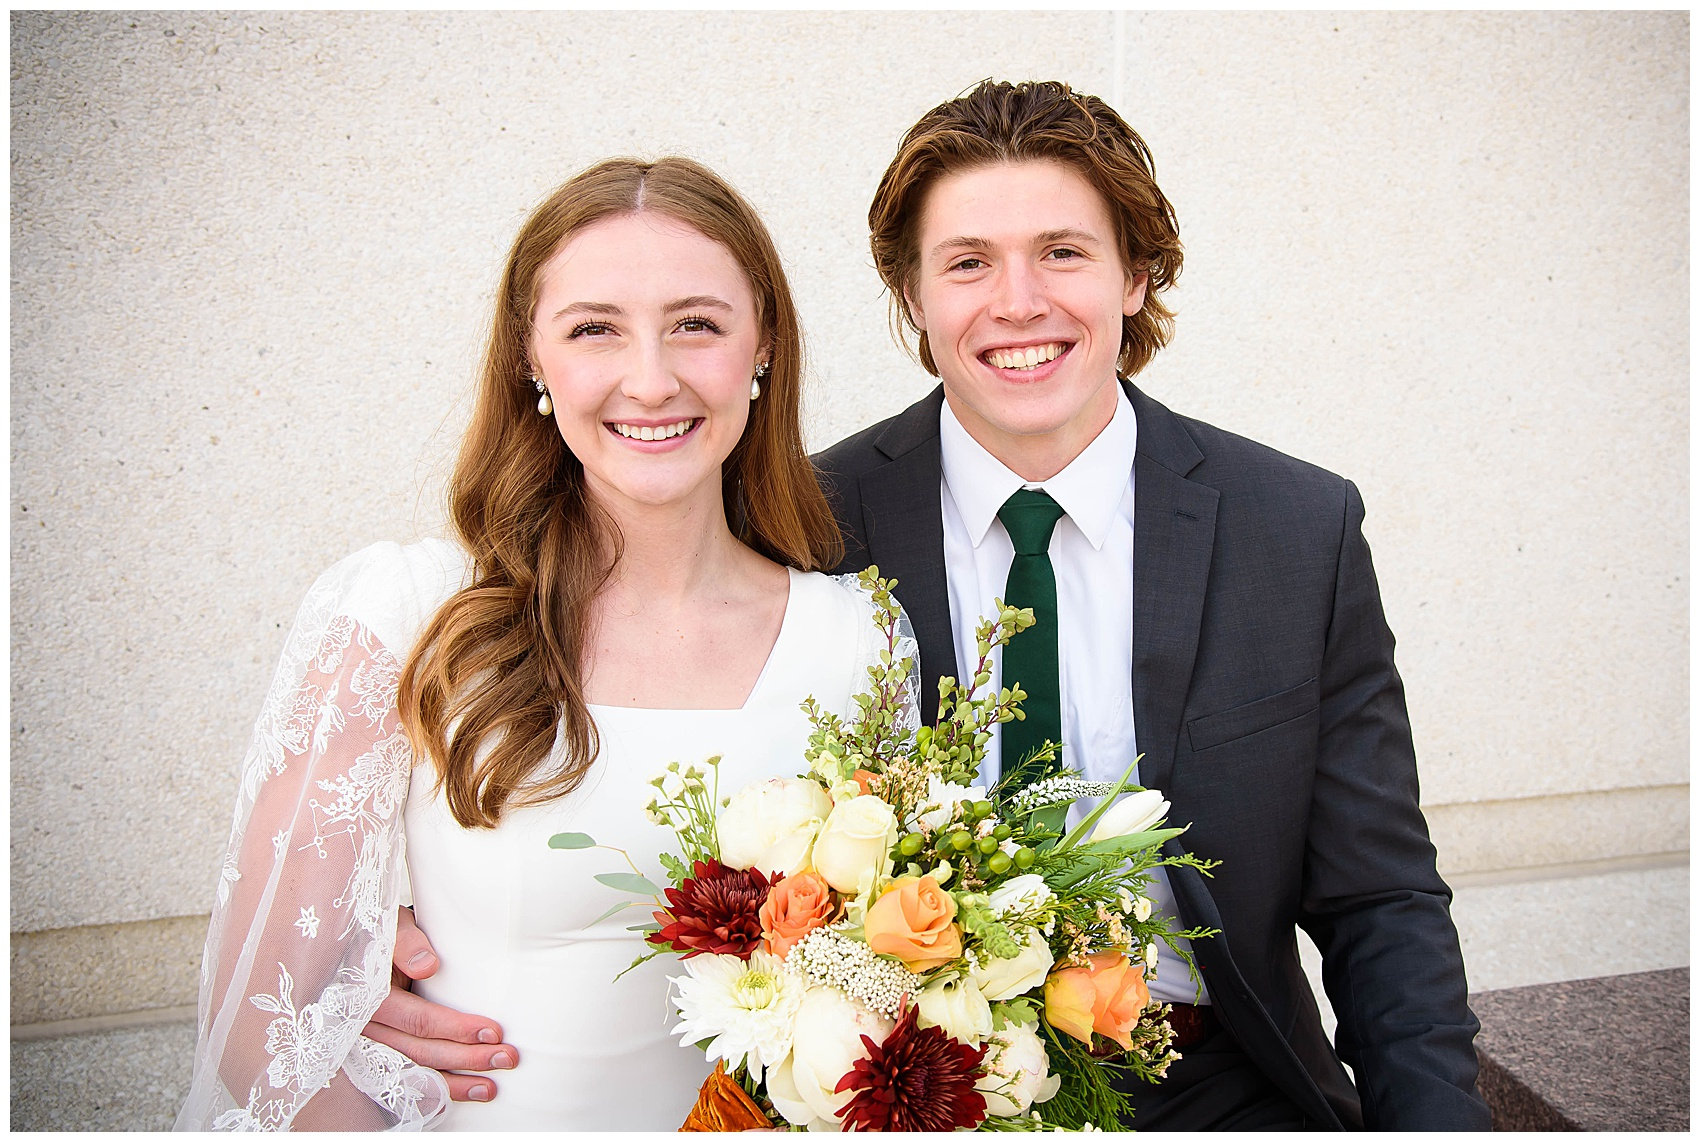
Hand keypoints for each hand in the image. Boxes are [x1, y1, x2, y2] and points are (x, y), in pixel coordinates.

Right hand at [363, 906, 518, 1102]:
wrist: (361, 944)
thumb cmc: (384, 934)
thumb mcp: (392, 927)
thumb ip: (405, 943)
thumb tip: (427, 967)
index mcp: (368, 998)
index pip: (418, 1020)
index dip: (456, 1028)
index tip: (494, 1032)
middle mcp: (366, 1029)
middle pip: (420, 1052)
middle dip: (467, 1058)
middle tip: (508, 1057)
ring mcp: (370, 1045)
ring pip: (413, 1072)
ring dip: (454, 1084)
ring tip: (491, 1088)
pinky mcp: (378, 1054)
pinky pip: (407, 1078)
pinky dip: (436, 1089)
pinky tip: (464, 1094)